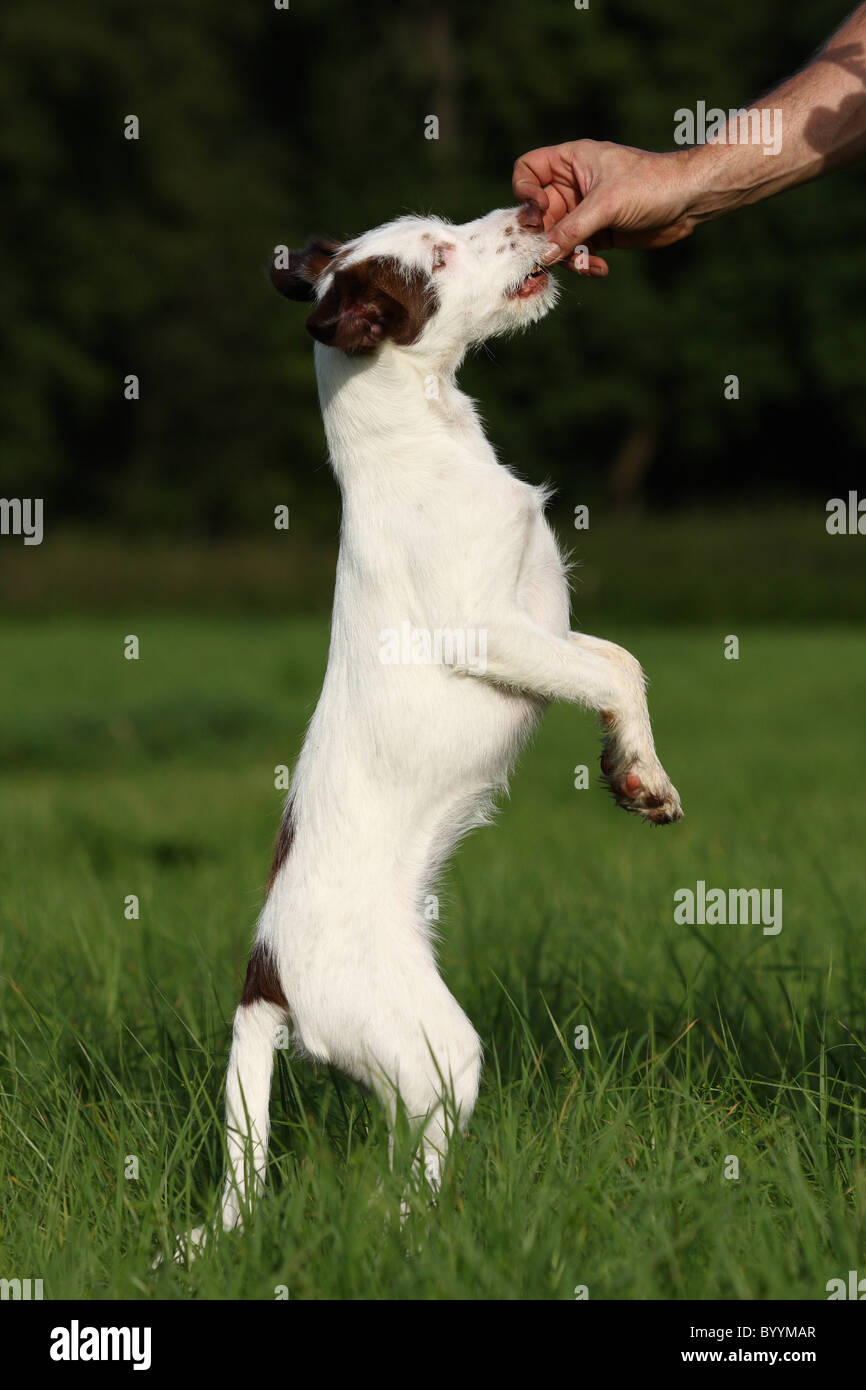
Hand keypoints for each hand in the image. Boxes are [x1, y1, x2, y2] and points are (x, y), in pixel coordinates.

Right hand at [513, 140, 699, 275]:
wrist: (689, 201)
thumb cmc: (651, 185)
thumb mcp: (606, 204)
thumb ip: (571, 230)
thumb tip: (543, 256)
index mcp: (570, 162)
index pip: (528, 170)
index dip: (525, 191)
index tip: (540, 212)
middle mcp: (573, 186)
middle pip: (538, 215)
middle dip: (545, 238)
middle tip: (552, 255)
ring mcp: (584, 212)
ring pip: (556, 240)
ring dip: (567, 258)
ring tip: (586, 265)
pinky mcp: (598, 234)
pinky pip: (577, 253)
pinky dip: (584, 264)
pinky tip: (600, 269)